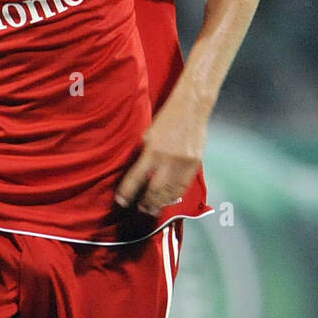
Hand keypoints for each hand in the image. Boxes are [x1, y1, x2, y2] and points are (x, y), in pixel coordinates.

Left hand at [115, 92, 205, 217]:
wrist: (191, 108)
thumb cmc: (166, 119)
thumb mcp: (147, 135)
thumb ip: (142, 156)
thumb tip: (134, 176)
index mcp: (152, 150)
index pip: (136, 178)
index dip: (127, 193)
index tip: (121, 202)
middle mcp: (168, 159)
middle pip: (155, 190)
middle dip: (146, 203)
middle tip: (141, 209)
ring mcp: (183, 163)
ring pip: (171, 192)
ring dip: (160, 203)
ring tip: (153, 209)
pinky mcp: (195, 164)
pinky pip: (184, 186)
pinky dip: (175, 196)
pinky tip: (168, 200)